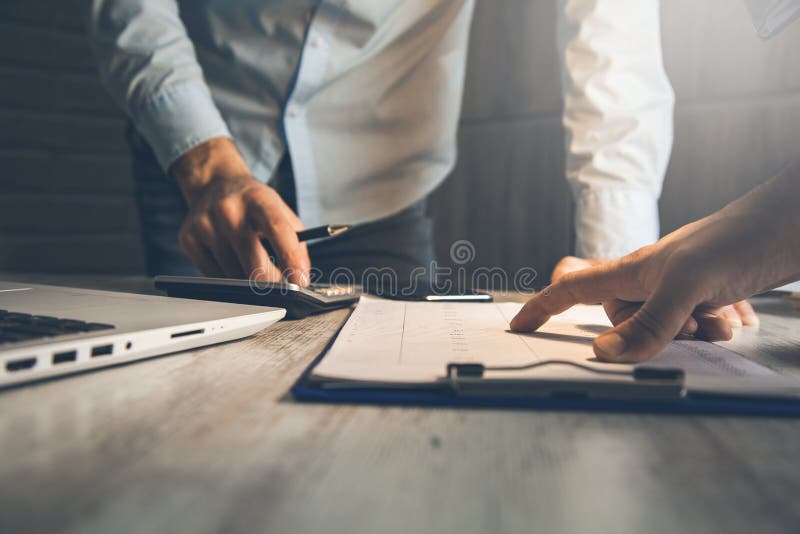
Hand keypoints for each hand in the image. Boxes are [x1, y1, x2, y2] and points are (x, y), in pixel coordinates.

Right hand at [171, 138, 309, 283]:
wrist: (216, 185)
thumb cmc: (254, 205)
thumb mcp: (280, 211)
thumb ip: (295, 241)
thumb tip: (300, 279)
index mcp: (258, 200)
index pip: (278, 230)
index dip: (292, 259)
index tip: (301, 280)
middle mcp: (229, 210)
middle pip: (254, 263)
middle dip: (271, 282)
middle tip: (280, 286)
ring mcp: (205, 224)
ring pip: (234, 275)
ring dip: (249, 280)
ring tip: (252, 266)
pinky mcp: (188, 238)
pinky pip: (213, 276)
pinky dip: (227, 278)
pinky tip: (231, 262)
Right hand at [511, 168, 799, 362]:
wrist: (789, 227)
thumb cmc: (736, 240)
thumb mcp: (687, 286)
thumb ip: (647, 324)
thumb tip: (605, 354)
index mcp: (631, 270)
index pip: (572, 289)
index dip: (542, 307)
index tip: (519, 326)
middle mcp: (648, 279)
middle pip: (620, 320)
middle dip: (650, 333)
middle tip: (684, 324)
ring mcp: (676, 287)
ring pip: (659, 328)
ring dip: (689, 332)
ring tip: (717, 318)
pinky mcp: (703, 294)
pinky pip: (690, 326)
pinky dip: (711, 328)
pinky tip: (731, 316)